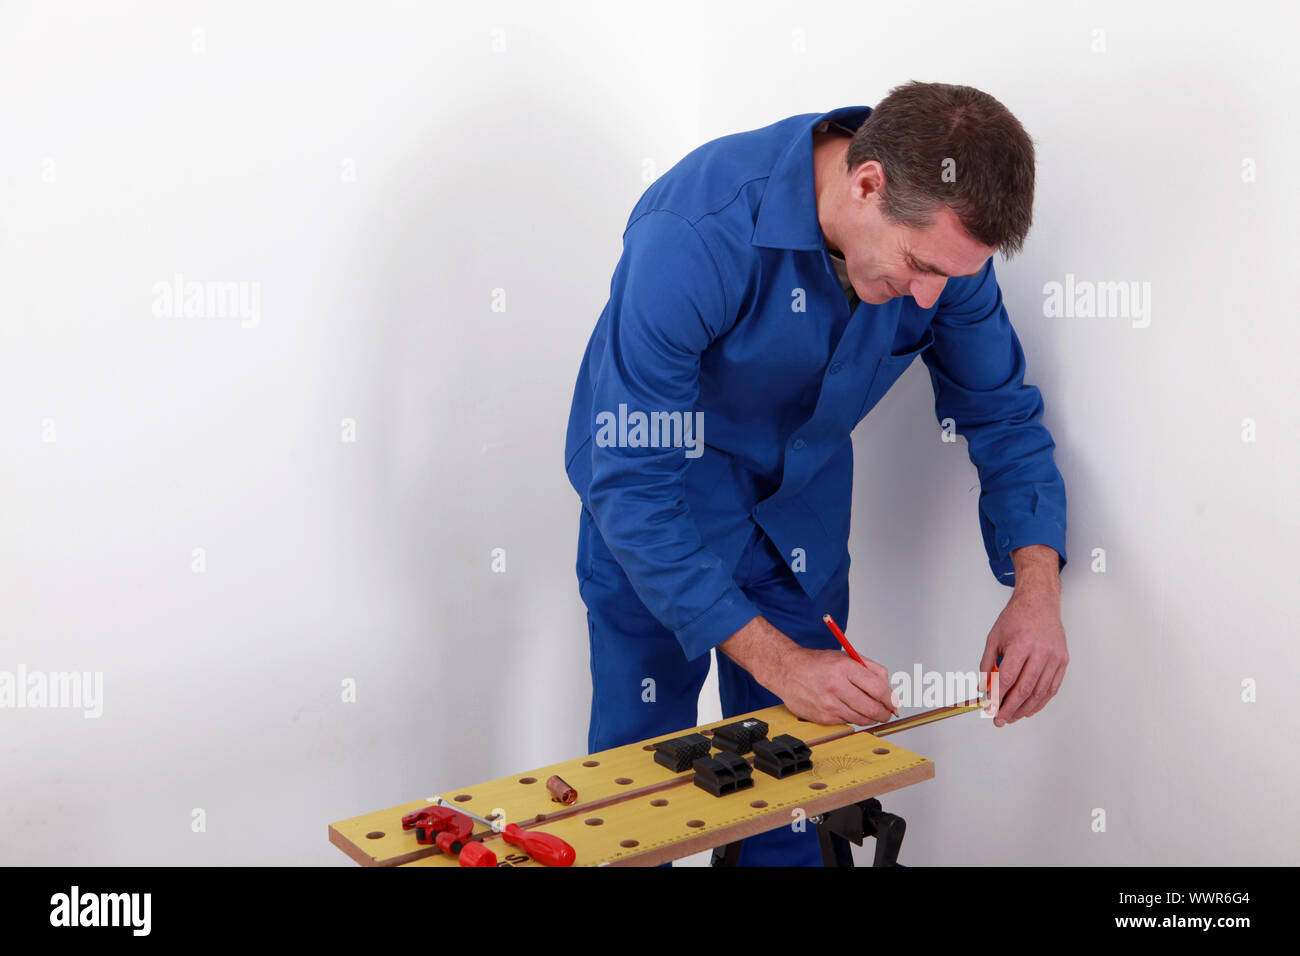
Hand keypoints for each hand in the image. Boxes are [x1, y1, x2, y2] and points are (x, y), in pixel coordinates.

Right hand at [718, 615, 898, 725]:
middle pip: (872, 708)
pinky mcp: (822, 717)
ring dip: (870, 718)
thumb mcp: (846, 656)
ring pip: (861, 719)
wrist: (786, 670)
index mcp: (845, 667)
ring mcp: (828, 704)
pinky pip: (846, 722)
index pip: (878, 689)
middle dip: (884, 713)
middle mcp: (836, 686)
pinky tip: (847, 708)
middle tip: (887, 713)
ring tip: (869, 711)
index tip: (894, 703)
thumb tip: (889, 690)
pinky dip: (851, 718)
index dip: (891, 699)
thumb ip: (871, 670)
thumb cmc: (816, 663)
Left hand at [982, 546, 1067, 725]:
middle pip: (1025, 689)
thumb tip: (983, 688)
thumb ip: (987, 664)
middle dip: (1010, 708)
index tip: (989, 708)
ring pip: (1040, 692)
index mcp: (1021, 644)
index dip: (997, 697)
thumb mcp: (994, 637)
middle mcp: (1041, 651)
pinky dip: (1040, 701)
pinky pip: (1052, 687)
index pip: (1007, 678)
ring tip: (1012, 717)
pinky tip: (1029, 709)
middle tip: (999, 719)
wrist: (1040, 603)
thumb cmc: (1016, 618)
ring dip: (1025, 709)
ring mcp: (1055, 657)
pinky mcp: (1063, 661)